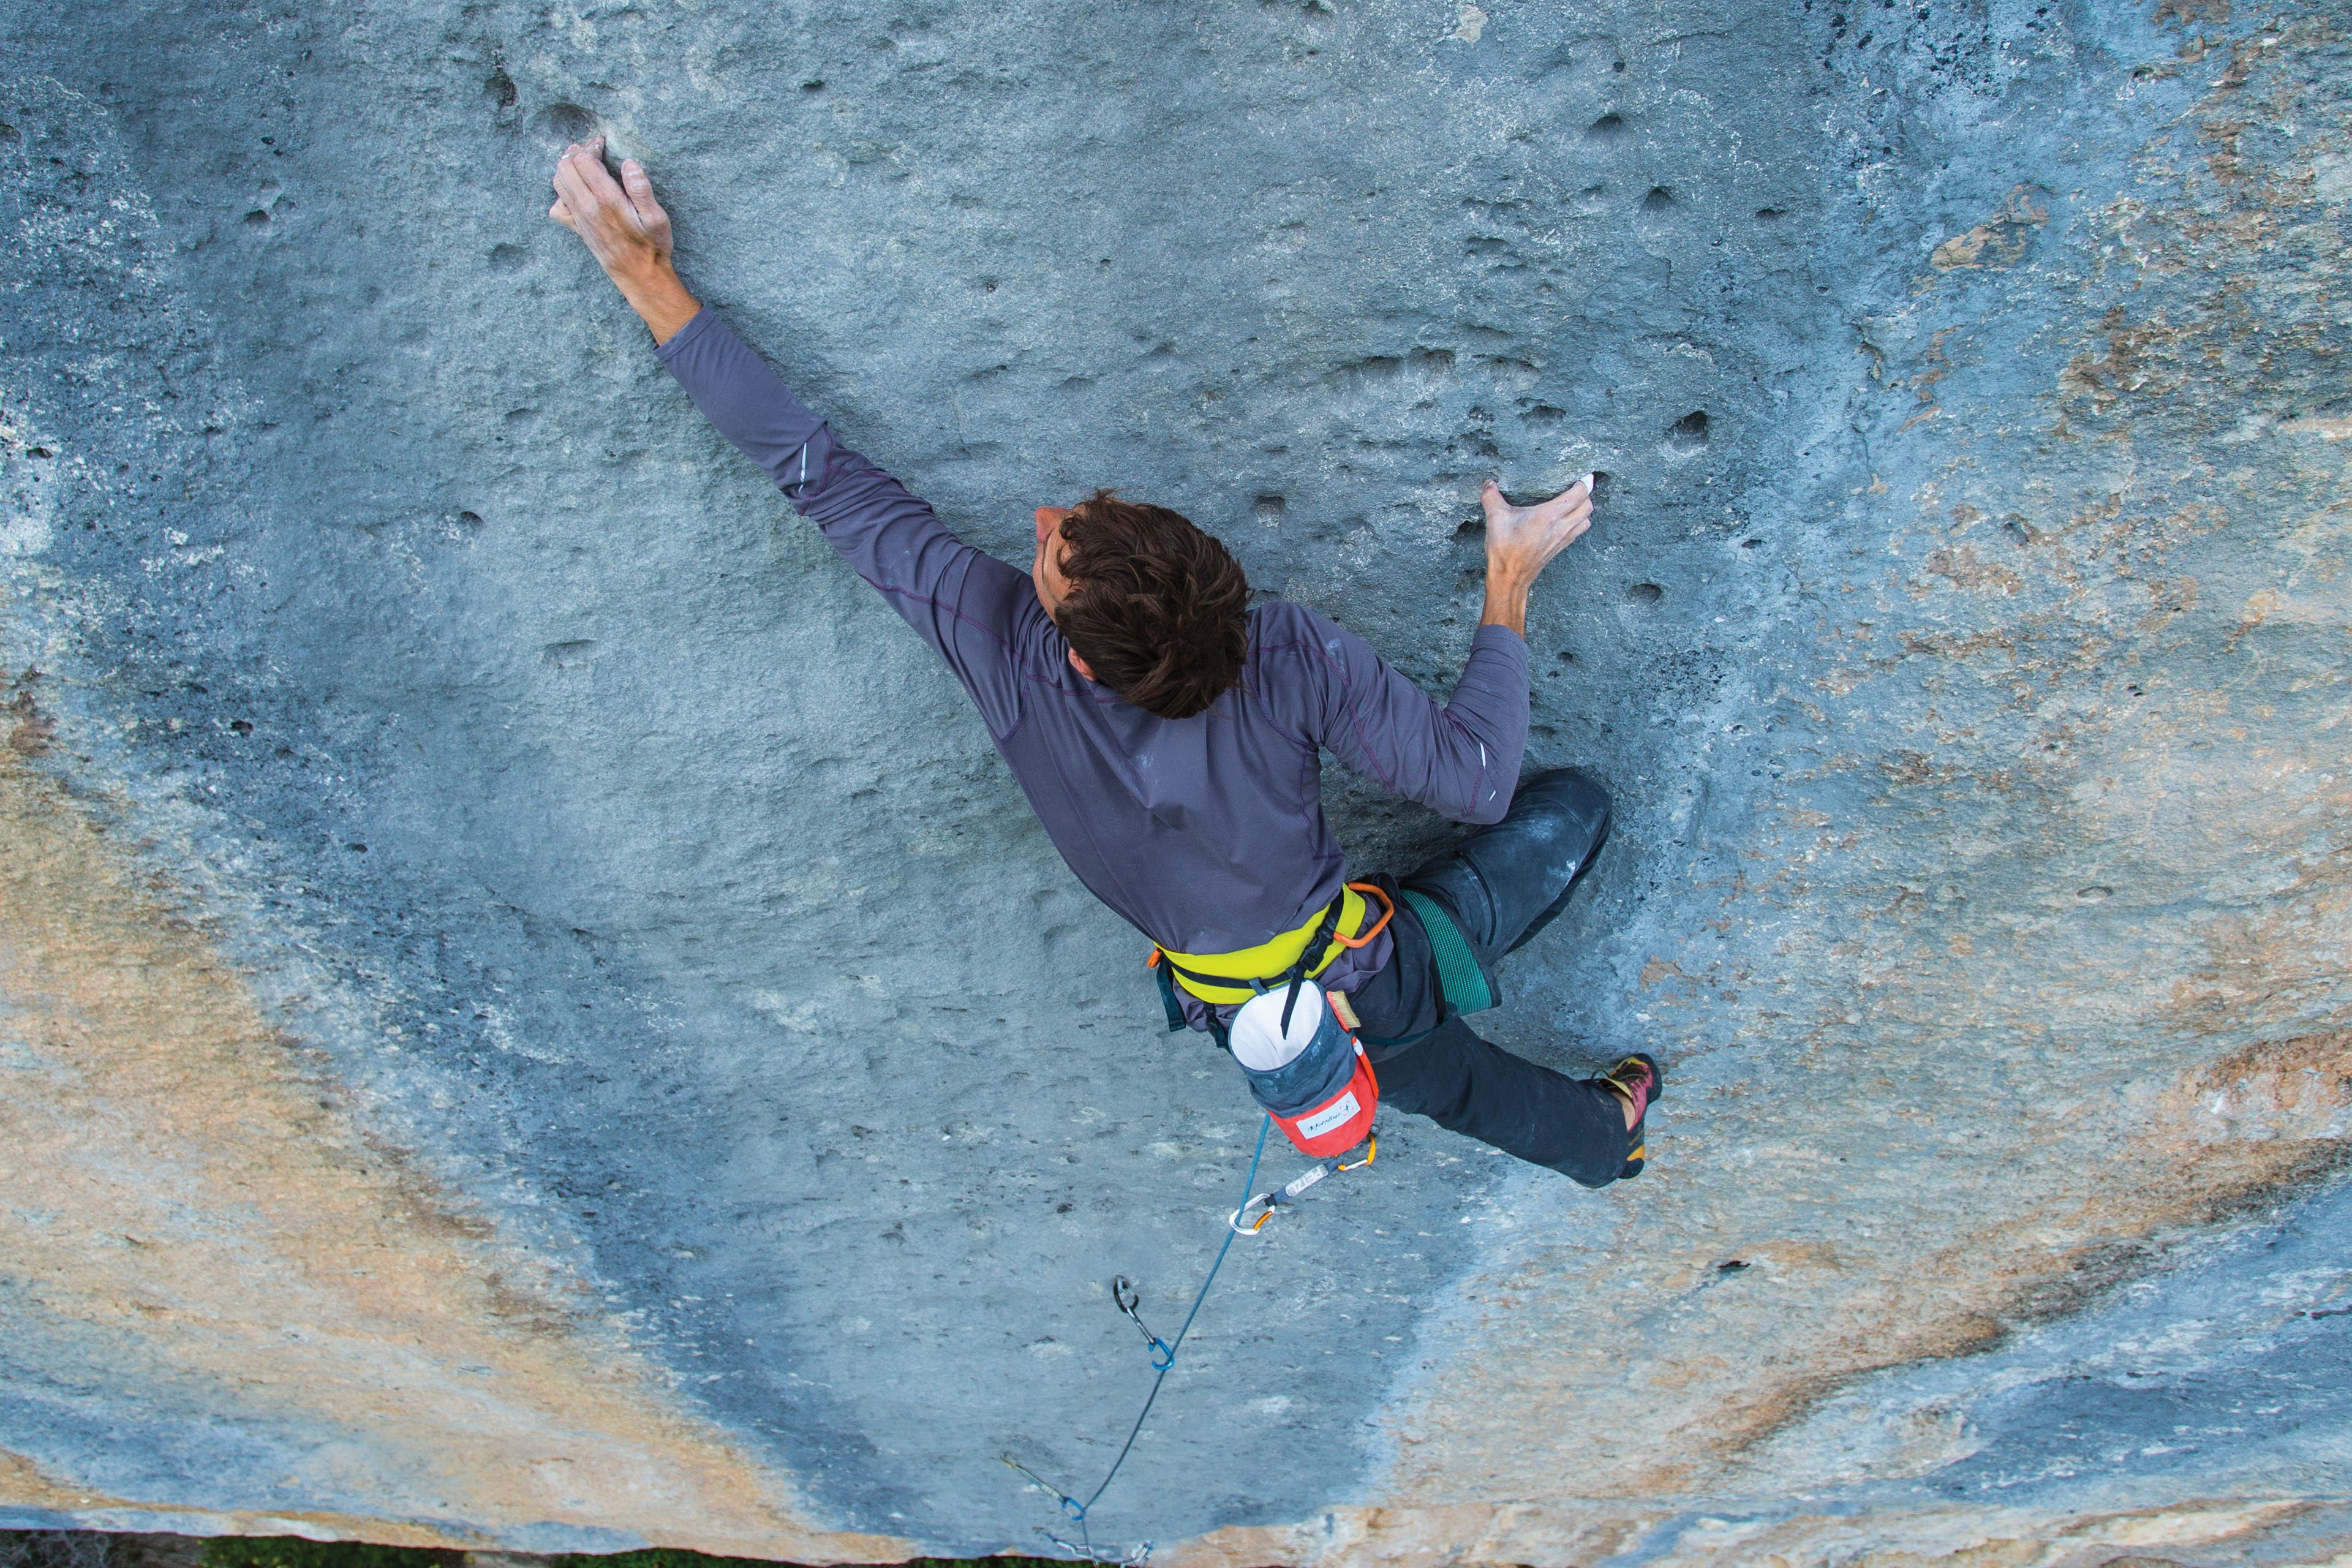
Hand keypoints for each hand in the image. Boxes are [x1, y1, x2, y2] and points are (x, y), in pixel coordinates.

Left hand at [549, 137, 700, 343]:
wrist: (640, 277)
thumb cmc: (652, 247)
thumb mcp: (657, 218)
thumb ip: (642, 189)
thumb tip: (629, 163)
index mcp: (606, 200)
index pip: (585, 161)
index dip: (591, 146)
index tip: (601, 142)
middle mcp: (587, 208)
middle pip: (566, 168)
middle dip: (575, 152)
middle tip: (590, 148)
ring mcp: (579, 219)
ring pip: (558, 183)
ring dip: (565, 167)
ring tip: (579, 160)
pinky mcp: (578, 230)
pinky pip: (557, 208)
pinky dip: (560, 194)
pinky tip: (574, 191)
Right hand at [1477, 474, 1594, 635]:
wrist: (1509, 578)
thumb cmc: (1504, 550)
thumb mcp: (1495, 519)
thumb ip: (1491, 497)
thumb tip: (1488, 482)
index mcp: (1549, 516)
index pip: (1578, 495)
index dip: (1584, 483)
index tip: (1581, 475)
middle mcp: (1560, 527)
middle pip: (1588, 506)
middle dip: (1586, 494)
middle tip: (1578, 485)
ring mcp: (1562, 539)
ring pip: (1586, 520)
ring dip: (1584, 509)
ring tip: (1574, 501)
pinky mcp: (1560, 548)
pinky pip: (1578, 531)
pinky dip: (1578, 522)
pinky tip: (1566, 518)